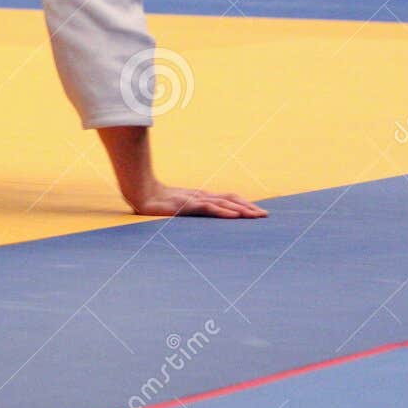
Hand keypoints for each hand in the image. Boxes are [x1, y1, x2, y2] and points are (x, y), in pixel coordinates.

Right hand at [131, 183, 266, 218]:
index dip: (243, 203)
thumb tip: (196, 213)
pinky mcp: (188, 205)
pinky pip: (210, 208)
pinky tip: (235, 216)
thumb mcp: (177, 206)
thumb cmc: (156, 199)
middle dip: (249, 207)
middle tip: (266, 215)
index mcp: (201, 196)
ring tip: (257, 216)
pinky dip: (224, 212)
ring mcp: (196, 199)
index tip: (257, 211)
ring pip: (225, 203)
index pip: (227, 198)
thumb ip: (189, 208)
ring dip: (243, 210)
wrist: (141, 192)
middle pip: (231, 199)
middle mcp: (202, 196)